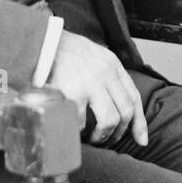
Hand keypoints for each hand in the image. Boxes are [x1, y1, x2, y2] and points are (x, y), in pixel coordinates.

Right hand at [46, 30, 148, 145]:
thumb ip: (107, 77)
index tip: (140, 140)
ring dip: (102, 136)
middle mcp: (105, 73)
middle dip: (118, 132)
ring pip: (108, 120)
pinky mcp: (72, 93)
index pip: (133, 97)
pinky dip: (79, 131)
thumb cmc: (64, 52)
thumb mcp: (93, 56)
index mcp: (111, 64)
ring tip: (91, 138)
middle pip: (124, 112)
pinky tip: (74, 129)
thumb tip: (119, 109)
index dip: (139, 122)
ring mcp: (90, 83)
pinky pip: (82, 122)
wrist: (40, 41)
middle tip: (107, 139)